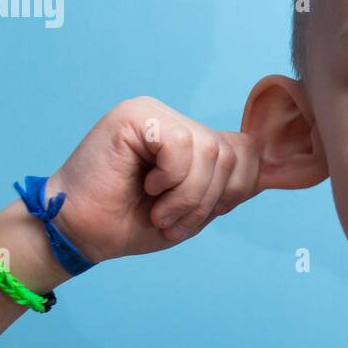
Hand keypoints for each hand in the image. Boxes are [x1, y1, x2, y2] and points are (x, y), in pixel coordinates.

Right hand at [39, 96, 262, 265]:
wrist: (80, 234)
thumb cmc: (130, 223)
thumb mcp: (194, 210)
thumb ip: (227, 186)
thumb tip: (267, 168)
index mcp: (190, 140)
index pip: (244, 151)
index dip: (233, 190)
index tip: (196, 216)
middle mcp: (174, 120)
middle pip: (230, 153)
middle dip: (208, 199)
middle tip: (171, 219)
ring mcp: (155, 113)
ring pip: (210, 150)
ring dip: (188, 196)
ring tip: (159, 210)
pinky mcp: (136, 115)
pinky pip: (180, 144)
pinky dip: (171, 179)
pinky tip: (147, 188)